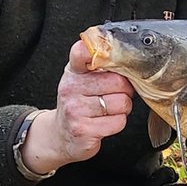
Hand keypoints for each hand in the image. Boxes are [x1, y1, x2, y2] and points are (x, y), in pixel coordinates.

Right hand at [24, 40, 135, 173]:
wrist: (61, 135)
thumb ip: (98, 63)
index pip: (81, 53)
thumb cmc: (78, 103)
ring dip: (123, 108)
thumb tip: (125, 54)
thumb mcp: (82, 78)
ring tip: (110, 109)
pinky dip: (118, 122)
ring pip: (121, 102)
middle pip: (118, 81)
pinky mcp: (83, 130)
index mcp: (73, 71)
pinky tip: (105, 122)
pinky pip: (119, 122)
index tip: (105, 56)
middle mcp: (70, 88)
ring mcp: (75, 110)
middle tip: (115, 95)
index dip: (97, 51)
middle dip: (125, 90)